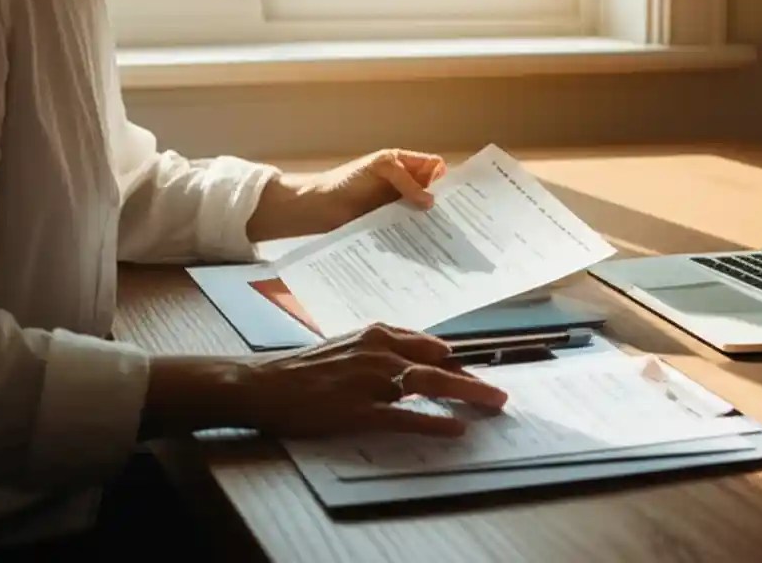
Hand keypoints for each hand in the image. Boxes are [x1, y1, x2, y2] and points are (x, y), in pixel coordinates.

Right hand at [241, 324, 506, 437]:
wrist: (262, 383)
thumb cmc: (305, 368)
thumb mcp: (348, 346)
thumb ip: (383, 349)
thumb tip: (420, 357)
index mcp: (377, 334)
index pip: (430, 345)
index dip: (459, 361)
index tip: (482, 370)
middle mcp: (377, 351)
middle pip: (438, 362)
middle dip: (473, 377)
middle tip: (499, 392)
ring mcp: (368, 380)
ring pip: (428, 382)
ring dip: (465, 392)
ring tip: (492, 403)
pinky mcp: (357, 410)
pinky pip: (404, 416)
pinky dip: (434, 421)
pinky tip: (455, 428)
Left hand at [247, 149, 447, 241]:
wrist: (318, 206)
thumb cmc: (347, 180)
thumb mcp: (380, 169)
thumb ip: (406, 181)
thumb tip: (431, 202)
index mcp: (404, 164)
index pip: (434, 168)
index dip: (446, 178)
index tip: (457, 196)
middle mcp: (404, 184)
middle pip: (432, 192)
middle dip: (443, 203)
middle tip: (457, 220)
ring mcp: (397, 206)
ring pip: (421, 213)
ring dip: (429, 222)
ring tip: (445, 237)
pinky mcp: (389, 225)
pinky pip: (407, 228)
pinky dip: (415, 234)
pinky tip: (425, 244)